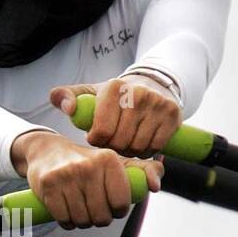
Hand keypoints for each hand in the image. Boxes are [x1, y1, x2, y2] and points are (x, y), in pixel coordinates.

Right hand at [10, 129, 161, 228]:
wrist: (47, 151)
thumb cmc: (88, 162)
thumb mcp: (116, 161)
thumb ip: (144, 170)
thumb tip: (155, 186)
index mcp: (109, 159)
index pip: (121, 203)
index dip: (118, 211)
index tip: (113, 206)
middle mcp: (88, 166)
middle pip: (101, 216)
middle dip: (100, 219)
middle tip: (96, 211)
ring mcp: (65, 175)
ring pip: (82, 220)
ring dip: (83, 222)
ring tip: (82, 211)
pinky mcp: (46, 185)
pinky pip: (63, 219)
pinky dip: (67, 223)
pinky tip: (68, 213)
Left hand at [49, 76, 181, 156]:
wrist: (152, 86)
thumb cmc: (115, 97)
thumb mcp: (90, 94)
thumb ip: (67, 96)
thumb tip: (64, 105)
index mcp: (114, 87)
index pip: (101, 131)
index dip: (97, 140)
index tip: (97, 136)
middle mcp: (138, 93)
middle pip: (120, 141)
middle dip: (113, 147)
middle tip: (113, 141)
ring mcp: (158, 104)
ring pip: (138, 146)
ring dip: (130, 150)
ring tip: (126, 141)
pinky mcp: (173, 115)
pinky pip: (155, 147)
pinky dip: (147, 150)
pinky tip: (142, 141)